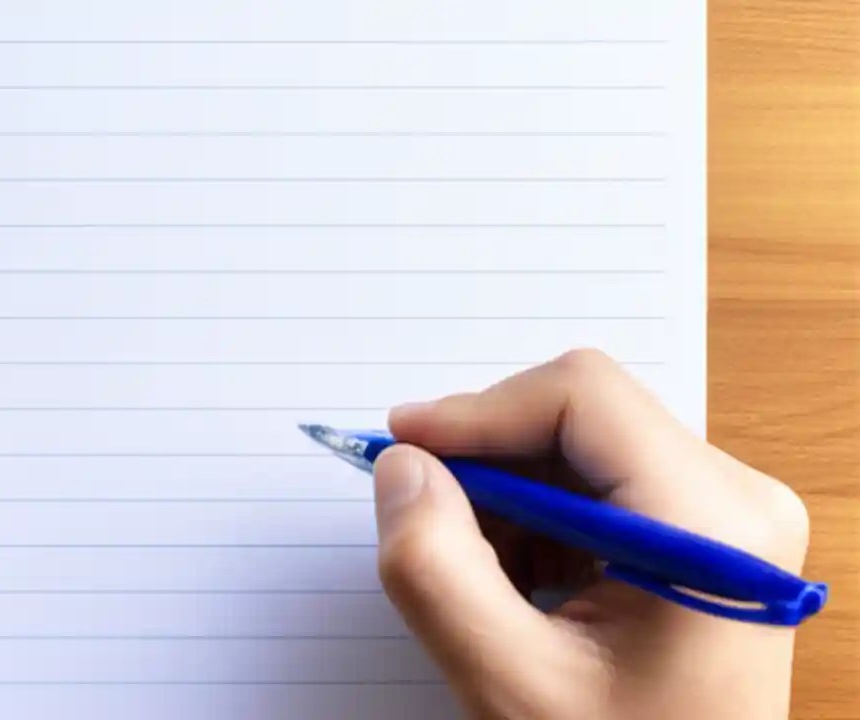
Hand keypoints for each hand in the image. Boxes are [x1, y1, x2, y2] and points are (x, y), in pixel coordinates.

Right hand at [374, 350, 809, 719]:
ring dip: (504, 496)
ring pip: (578, 448)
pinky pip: (595, 486)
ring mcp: (722, 515)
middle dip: (486, 461)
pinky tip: (511, 585)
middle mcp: (734, 499)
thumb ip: (437, 572)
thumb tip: (400, 468)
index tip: (401, 447)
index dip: (477, 410)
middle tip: (423, 517)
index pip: (582, 396)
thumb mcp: (513, 686)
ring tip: (475, 575)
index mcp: (709, 522)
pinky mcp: (699, 535)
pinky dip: (532, 521)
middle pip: (578, 416)